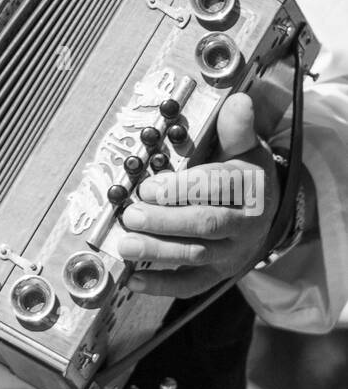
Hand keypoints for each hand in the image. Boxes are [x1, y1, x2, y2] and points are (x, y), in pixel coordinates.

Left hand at [116, 93, 279, 298]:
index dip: (182, 188)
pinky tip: (133, 279)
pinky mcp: (218, 274)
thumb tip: (239, 102)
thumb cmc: (243, 170)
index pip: (218, 188)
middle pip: (205, 224)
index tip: (149, 186)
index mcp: (251, 188)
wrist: (263, 208)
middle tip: (131, 215)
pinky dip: (161, 285)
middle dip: (166, 221)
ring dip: (158, 252)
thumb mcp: (245, 146)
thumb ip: (236, 128)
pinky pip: (190, 283)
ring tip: (126, 245)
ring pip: (196, 256)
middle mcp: (245, 225)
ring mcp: (232, 253)